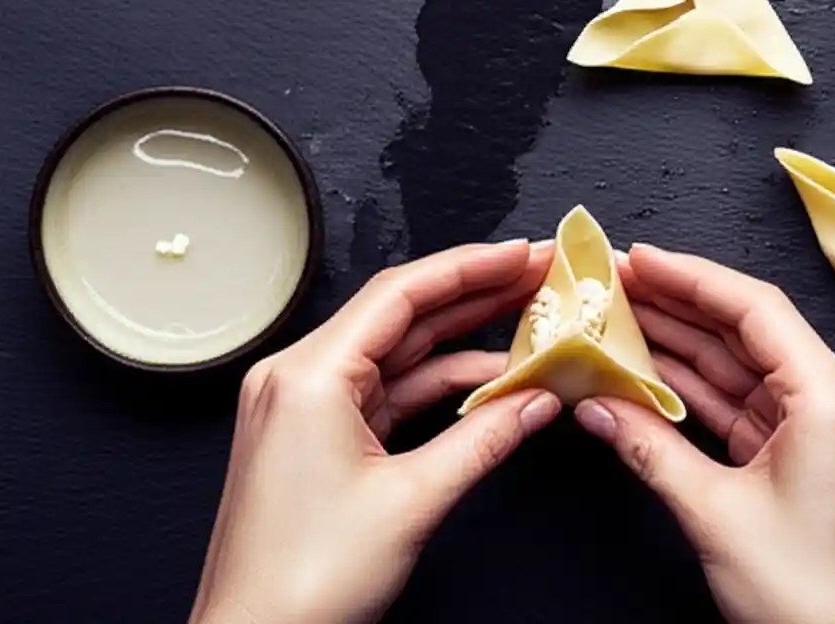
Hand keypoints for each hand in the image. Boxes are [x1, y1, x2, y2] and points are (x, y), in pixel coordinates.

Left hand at [190, 240, 560, 623]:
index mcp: (308, 375)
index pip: (402, 294)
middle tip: (535, 276)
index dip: (470, 267)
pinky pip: (387, 394)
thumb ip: (482, 440)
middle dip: (474, 295)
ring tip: (526, 325)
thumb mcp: (412, 502)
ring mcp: (306, 409)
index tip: (521, 253)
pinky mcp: (317, 438)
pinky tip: (487, 381)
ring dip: (462, 343)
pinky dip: (437, 388)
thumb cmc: (301, 582)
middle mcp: (299, 379)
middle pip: (402, 315)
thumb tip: (535, 402)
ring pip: (398, 355)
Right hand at [576, 243, 834, 623]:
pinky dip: (698, 393)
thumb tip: (597, 406)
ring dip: (683, 348)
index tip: (639, 258)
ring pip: (742, 368)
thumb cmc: (812, 597)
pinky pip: (745, 407)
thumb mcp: (717, 515)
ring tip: (622, 321)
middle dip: (679, 306)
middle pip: (746, 331)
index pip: (754, 310)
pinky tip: (650, 376)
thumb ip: (650, 450)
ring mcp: (824, 429)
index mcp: (833, 398)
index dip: (690, 277)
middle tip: (616, 283)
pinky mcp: (807, 457)